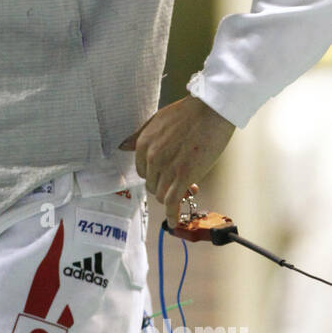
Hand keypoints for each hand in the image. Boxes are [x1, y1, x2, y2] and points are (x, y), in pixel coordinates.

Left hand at [119, 95, 235, 225]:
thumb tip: (121, 147)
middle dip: (166, 185)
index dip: (156, 175)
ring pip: (162, 195)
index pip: (143, 172)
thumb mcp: (156, 120)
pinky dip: (173, 214)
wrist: (211, 110)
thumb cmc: (188, 113)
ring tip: (189, 189)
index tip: (168, 174)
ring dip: (174, 196)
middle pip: (152, 185)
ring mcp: (167, 167)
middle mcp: (151, 157)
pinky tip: (174, 221)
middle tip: (183, 180)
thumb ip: (139, 136)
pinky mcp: (184, 176)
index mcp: (143, 144)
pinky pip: (173, 202)